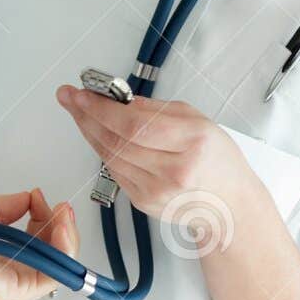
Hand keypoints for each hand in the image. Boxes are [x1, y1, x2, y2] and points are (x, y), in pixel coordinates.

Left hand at [55, 84, 262, 250]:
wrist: (229, 205)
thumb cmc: (218, 161)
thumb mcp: (198, 121)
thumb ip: (156, 109)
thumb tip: (119, 99)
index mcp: (192, 142)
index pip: (134, 124)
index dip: (101, 109)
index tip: (81, 94)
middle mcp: (173, 170)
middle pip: (116, 140)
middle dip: (86, 115)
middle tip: (69, 98)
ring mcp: (156, 190)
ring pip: (109, 156)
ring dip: (89, 131)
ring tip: (79, 112)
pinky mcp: (143, 201)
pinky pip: (114, 170)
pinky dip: (102, 149)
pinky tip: (96, 134)